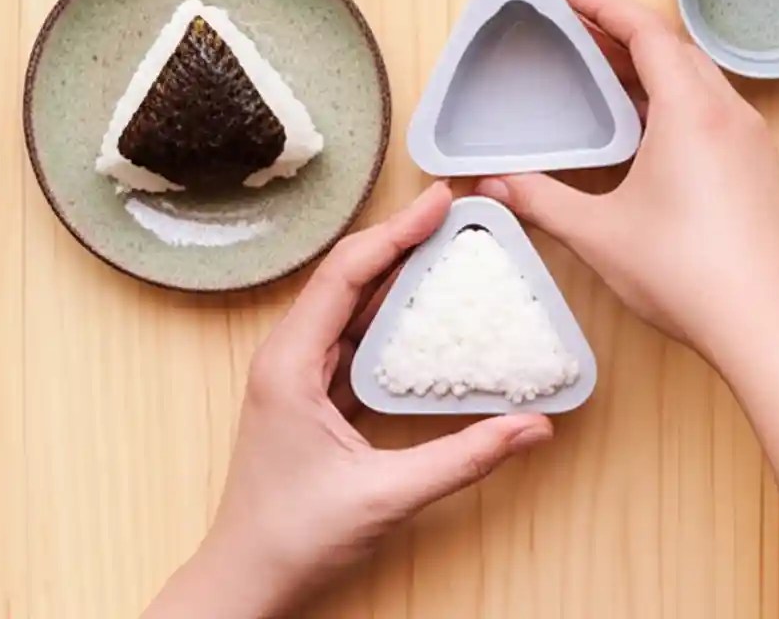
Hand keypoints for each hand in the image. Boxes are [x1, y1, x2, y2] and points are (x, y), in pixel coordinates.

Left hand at [144, 183, 552, 617]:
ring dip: (394, 274)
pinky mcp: (310, 397)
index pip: (345, 274)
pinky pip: (353, 339)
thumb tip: (532, 427)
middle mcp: (287, 358)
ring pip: (349, 306)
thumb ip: (464, 458)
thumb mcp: (386, 494)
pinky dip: (388, 317)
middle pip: (346, 278)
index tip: (439, 202)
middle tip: (451, 214)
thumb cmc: (293, 537)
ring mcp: (297, 377)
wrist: (246, 578)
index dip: (395, 232)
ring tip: (443, 247)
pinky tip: (423, 311)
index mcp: (289, 364)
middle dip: (399, 240)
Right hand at [478, 0, 778, 355]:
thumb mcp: (600, 235)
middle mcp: (731, 116)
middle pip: (674, 51)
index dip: (601, 3)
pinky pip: (719, 119)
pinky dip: (681, 107)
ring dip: (654, 72)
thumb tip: (496, 184)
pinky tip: (656, 139)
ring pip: (701, 86)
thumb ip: (542, 201)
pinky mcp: (766, 176)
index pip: (644, 31)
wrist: (773, 327)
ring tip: (611, 80)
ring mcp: (756, 146)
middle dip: (623, 34)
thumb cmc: (689, 276)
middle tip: (579, 31)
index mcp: (691, 112)